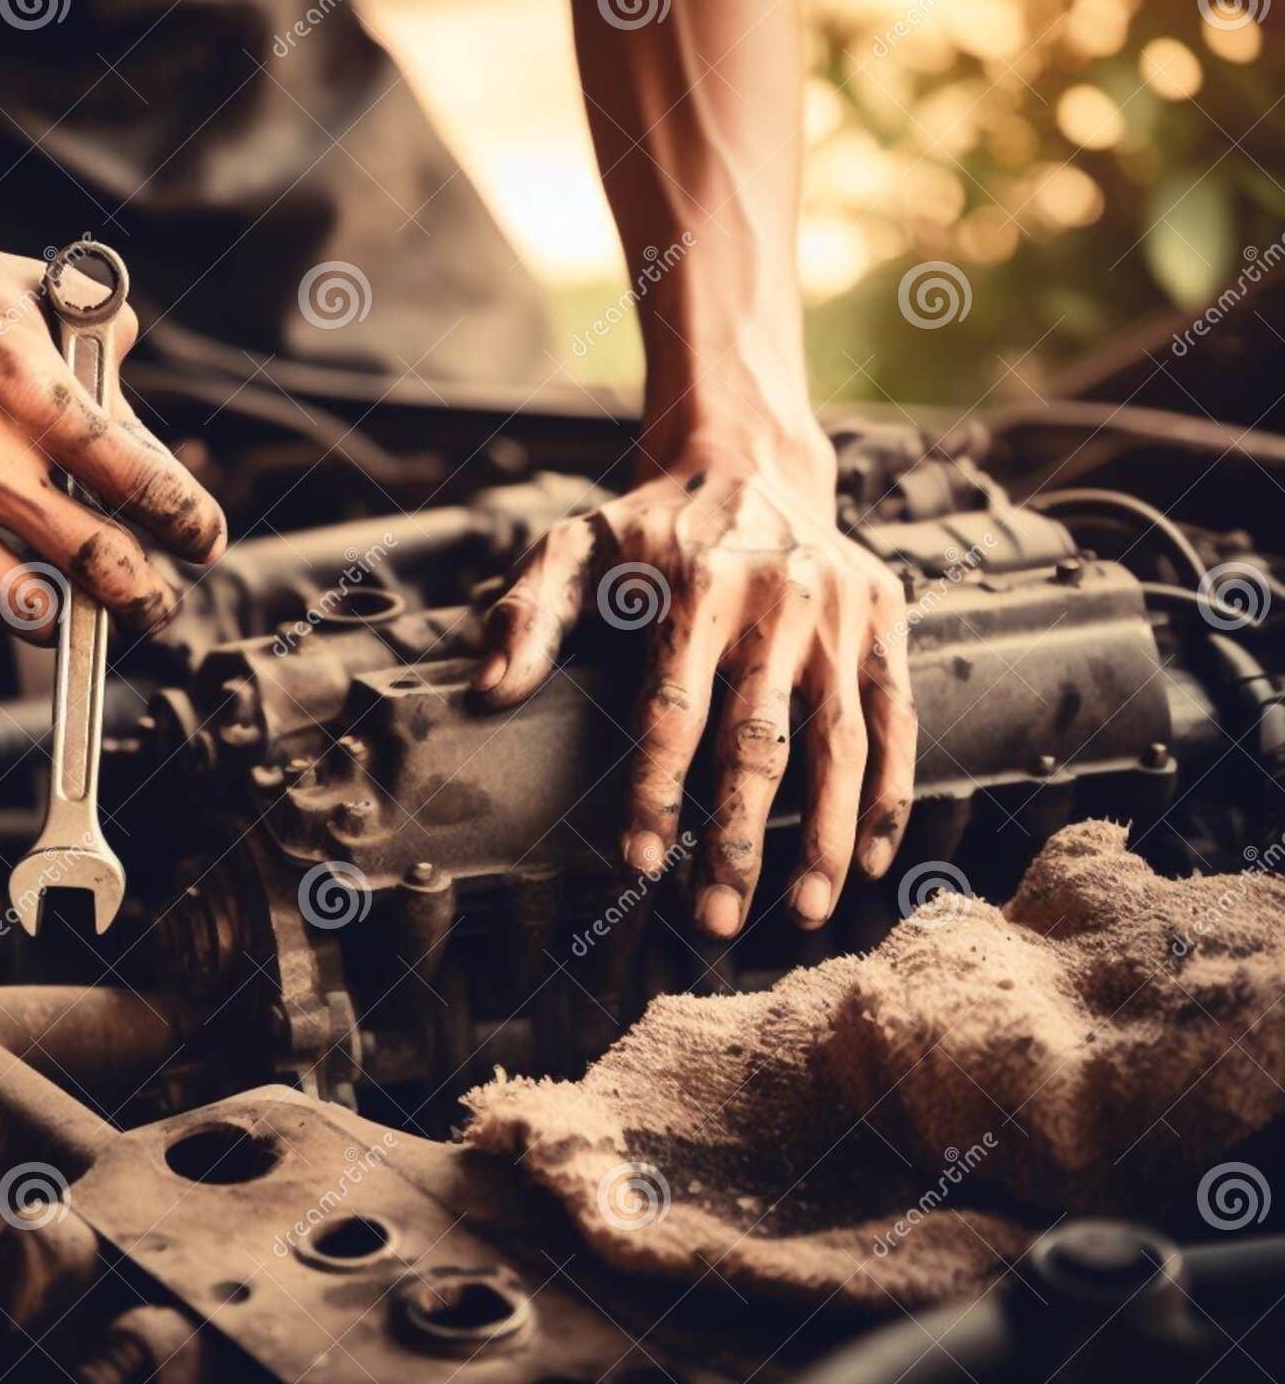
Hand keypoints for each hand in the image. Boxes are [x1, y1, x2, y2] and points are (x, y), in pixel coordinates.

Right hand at [0, 169, 224, 702]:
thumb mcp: (14, 284)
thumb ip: (82, 329)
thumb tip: (124, 354)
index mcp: (35, 401)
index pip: (148, 487)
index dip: (192, 527)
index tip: (202, 543)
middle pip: (102, 568)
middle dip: (144, 601)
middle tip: (152, 607)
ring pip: (19, 612)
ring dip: (57, 629)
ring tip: (66, 624)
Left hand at [473, 434, 917, 937]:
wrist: (750, 463)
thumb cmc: (651, 526)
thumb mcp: (576, 545)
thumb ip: (529, 613)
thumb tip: (489, 692)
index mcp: (697, 585)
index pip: (674, 708)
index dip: (656, 790)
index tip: (641, 863)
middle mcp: (778, 600)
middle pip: (760, 739)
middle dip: (740, 839)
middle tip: (717, 920)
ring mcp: (841, 614)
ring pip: (840, 742)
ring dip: (824, 836)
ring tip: (804, 912)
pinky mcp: (886, 621)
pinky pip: (896, 721)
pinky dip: (888, 794)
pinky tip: (868, 860)